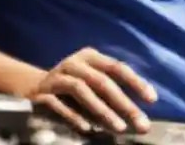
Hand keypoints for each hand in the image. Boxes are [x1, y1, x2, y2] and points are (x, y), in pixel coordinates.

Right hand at [25, 47, 157, 133]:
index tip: (152, 99)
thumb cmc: (71, 88)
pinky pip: (59, 104)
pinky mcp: (42, 93)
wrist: (31, 89)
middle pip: (102, 81)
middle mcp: (74, 63)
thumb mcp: (92, 85)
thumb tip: (137, 116)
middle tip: (140, 123)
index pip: (118, 68)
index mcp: (91, 57)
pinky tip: (88, 129)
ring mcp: (57, 76)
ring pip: (81, 90)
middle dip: (124, 104)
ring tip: (119, 127)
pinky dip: (74, 116)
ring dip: (102, 110)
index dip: (136, 82)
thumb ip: (111, 95)